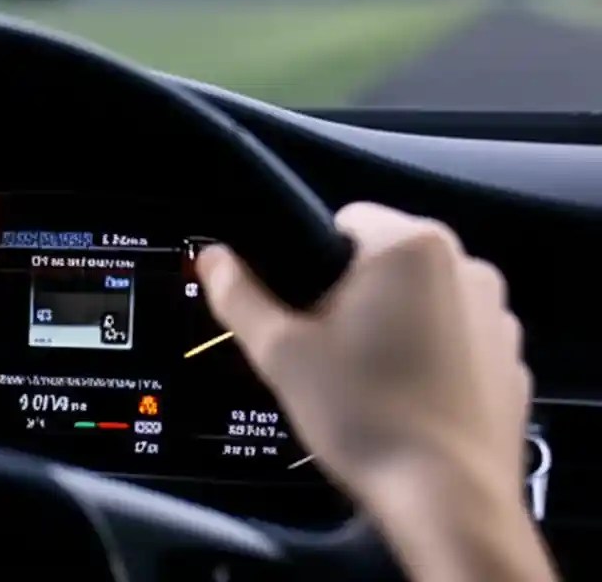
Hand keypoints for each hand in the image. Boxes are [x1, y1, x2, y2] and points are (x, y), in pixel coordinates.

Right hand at [198, 202, 554, 580]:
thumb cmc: (365, 416)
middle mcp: (467, 268)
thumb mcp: (281, 353)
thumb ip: (239, 296)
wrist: (447, 500)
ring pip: (422, 301)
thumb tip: (211, 258)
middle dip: (354, 297)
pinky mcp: (511, 361)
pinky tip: (406, 400)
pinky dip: (431, 359)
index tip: (305, 313)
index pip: (345, 220)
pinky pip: (456, 341)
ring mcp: (497, 316)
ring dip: (395, 325)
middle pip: (386, 262)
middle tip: (328, 354)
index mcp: (412, 246)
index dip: (313, 266)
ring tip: (368, 382)